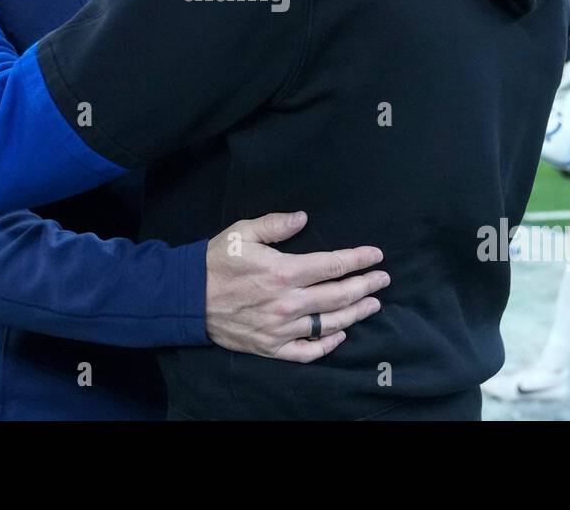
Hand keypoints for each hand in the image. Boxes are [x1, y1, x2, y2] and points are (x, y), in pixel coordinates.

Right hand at [205, 211, 388, 362]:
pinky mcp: (270, 346)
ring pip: (330, 324)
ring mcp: (280, 328)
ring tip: (372, 305)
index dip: (359, 260)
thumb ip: (276, 224)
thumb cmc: (214, 261)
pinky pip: (307, 352)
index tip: (376, 256)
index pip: (333, 265)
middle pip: (340, 295)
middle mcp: (287, 302)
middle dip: (367, 286)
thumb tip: (303, 218)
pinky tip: (340, 336)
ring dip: (356, 314)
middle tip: (383, 280)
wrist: (185, 297)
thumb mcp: (242, 232)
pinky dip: (327, 346)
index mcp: (283, 271)